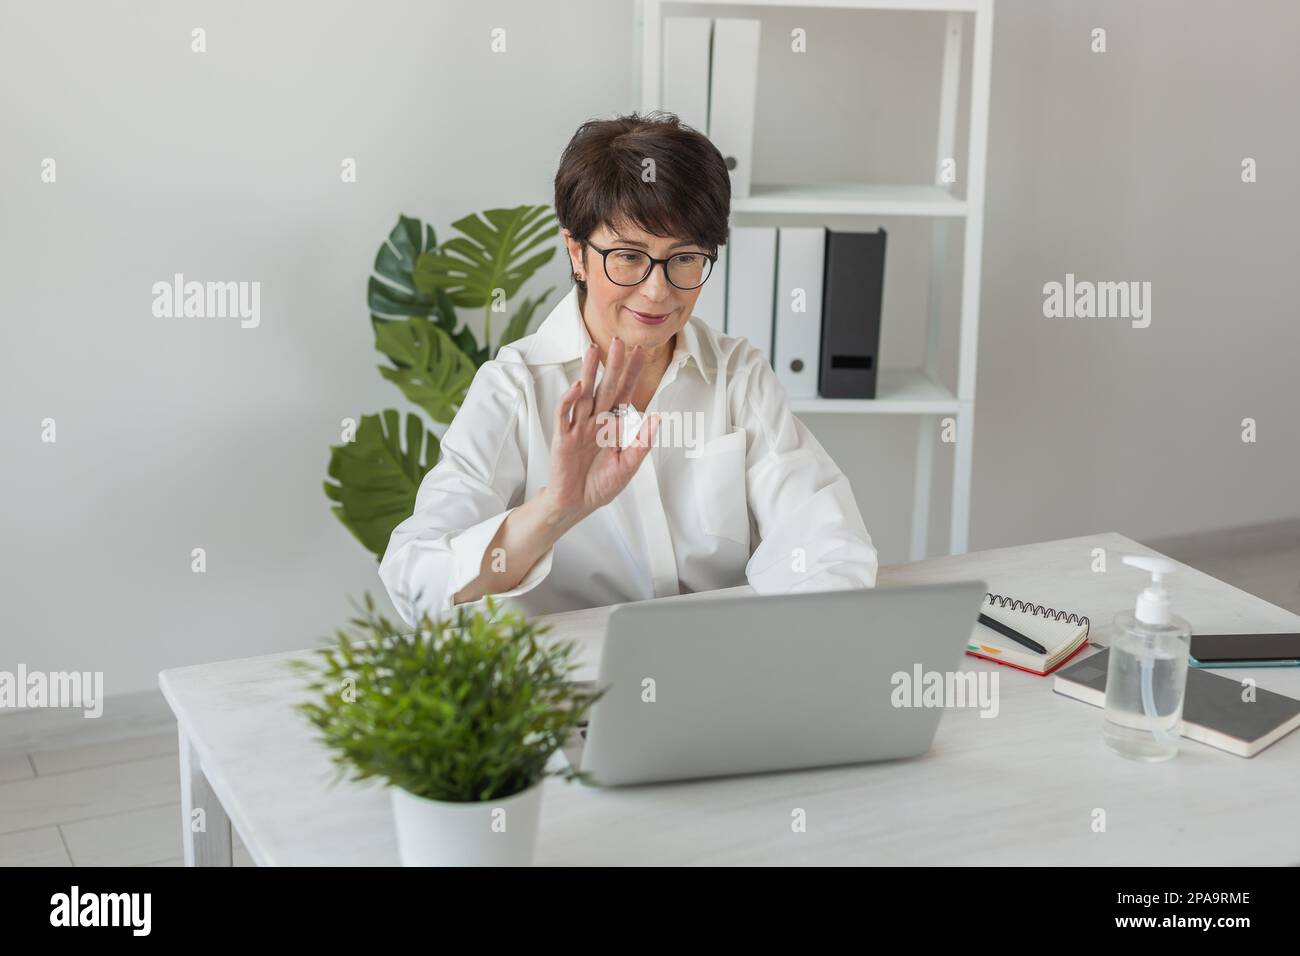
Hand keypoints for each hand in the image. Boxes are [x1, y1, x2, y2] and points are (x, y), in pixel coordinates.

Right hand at [544, 336, 658, 522]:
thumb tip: (658, 417)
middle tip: (619, 340)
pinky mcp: (563, 437)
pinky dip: (569, 400)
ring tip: (592, 350)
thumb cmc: (601, 485)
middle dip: (612, 364)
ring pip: (583, 394)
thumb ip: (641, 442)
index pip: (624, 392)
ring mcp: (578, 427)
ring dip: (588, 373)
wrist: (577, 504)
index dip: (632, 373)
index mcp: (612, 424)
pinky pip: (565, 414)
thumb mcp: (628, 465)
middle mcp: (595, 420)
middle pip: (605, 386)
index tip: (642, 352)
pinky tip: (578, 386)